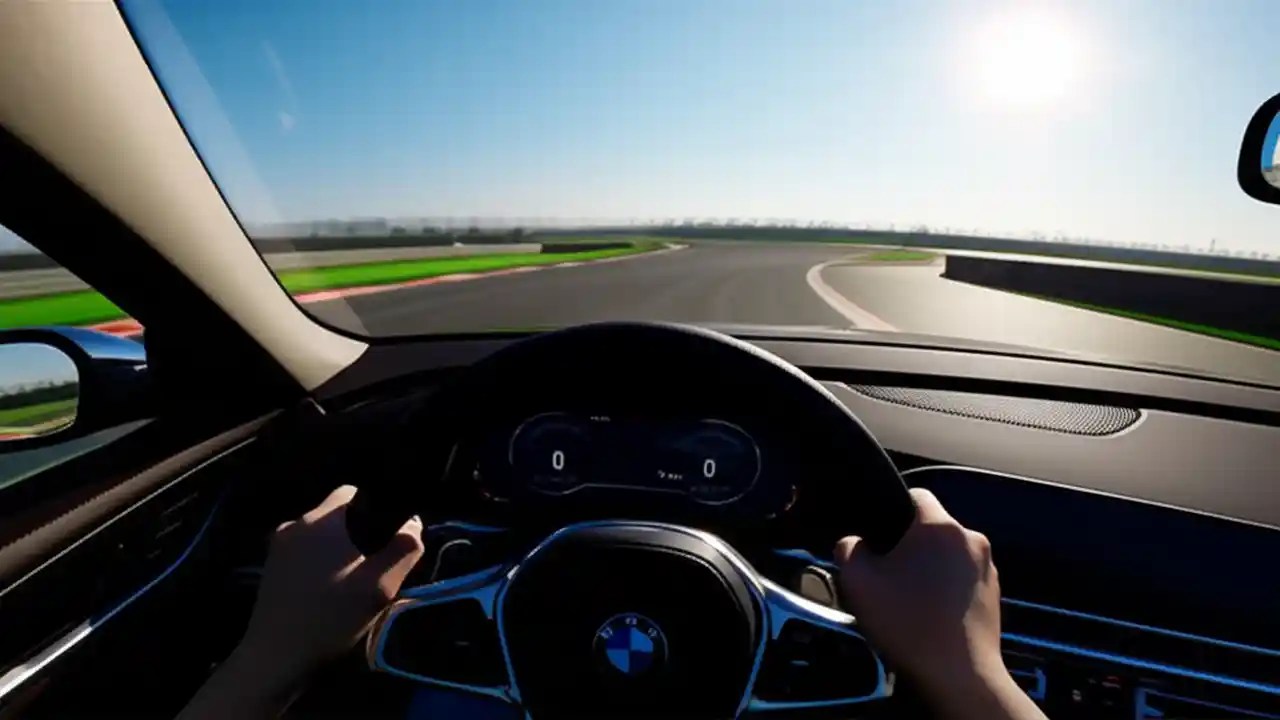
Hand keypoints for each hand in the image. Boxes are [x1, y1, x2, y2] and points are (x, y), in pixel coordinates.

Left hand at [237, 485, 424, 684]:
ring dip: (336, 550)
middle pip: (336, 515)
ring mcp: (277, 547)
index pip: (353, 492)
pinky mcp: (269, 568)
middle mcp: (295, 523)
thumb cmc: (330, 618)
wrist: (276, 657)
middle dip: (357, 534)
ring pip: (319, 536)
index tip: (387, 538)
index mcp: (322, 520)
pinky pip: (303, 553)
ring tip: (349, 583)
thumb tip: (412, 523)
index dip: (376, 510)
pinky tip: (326, 592)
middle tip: (373, 566)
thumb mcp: (379, 587)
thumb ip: (402, 550)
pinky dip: (317, 564)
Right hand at [834, 488, 1017, 711]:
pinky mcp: (996, 593)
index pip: (915, 494)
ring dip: (931, 568)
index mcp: (938, 526)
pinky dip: (949, 589)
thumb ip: (849, 548)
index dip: (892, 509)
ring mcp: (988, 567)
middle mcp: (970, 538)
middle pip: (932, 529)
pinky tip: (932, 615)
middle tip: (888, 574)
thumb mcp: (857, 582)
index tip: (879, 536)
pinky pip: (964, 579)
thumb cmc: (908, 624)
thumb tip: (854, 542)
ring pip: (949, 555)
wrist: (958, 674)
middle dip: (911, 545)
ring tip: (911, 599)